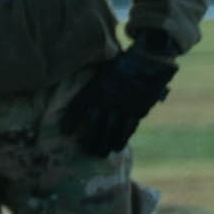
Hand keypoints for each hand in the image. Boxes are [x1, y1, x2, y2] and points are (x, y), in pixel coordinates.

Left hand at [56, 43, 176, 157]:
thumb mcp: (103, 71)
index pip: (78, 107)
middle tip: (86, 151)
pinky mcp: (138, 109)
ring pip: (111, 130)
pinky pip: (128, 128)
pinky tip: (118, 147)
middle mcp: (107, 99)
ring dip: (105, 143)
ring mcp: (123, 105)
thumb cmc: (123, 63)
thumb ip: (95, 85)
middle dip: (89, 139)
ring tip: (101, 153)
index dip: (70, 121)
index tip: (64, 132)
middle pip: (94, 124)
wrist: (148, 59)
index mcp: (96, 87)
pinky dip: (122, 139)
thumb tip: (85, 99)